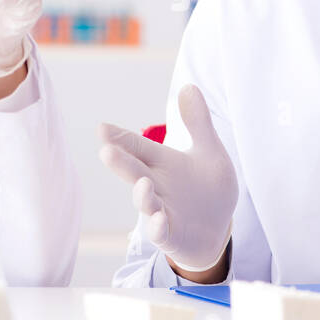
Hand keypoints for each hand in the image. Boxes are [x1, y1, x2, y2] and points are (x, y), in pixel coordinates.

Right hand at [98, 84, 237, 272]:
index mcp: (160, 162)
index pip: (136, 147)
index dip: (120, 138)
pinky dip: (159, 226)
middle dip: (120, 162)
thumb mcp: (209, 151)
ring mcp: (160, 211)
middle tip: (105, 151)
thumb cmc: (207, 187)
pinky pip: (161, 232)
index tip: (102, 128)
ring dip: (142, 195)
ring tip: (142, 184)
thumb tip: (188, 85)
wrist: (218, 227)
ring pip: (146, 203)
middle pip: (134, 171)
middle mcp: (154, 185)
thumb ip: (198, 122)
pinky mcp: (170, 234)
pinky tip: (160, 219)